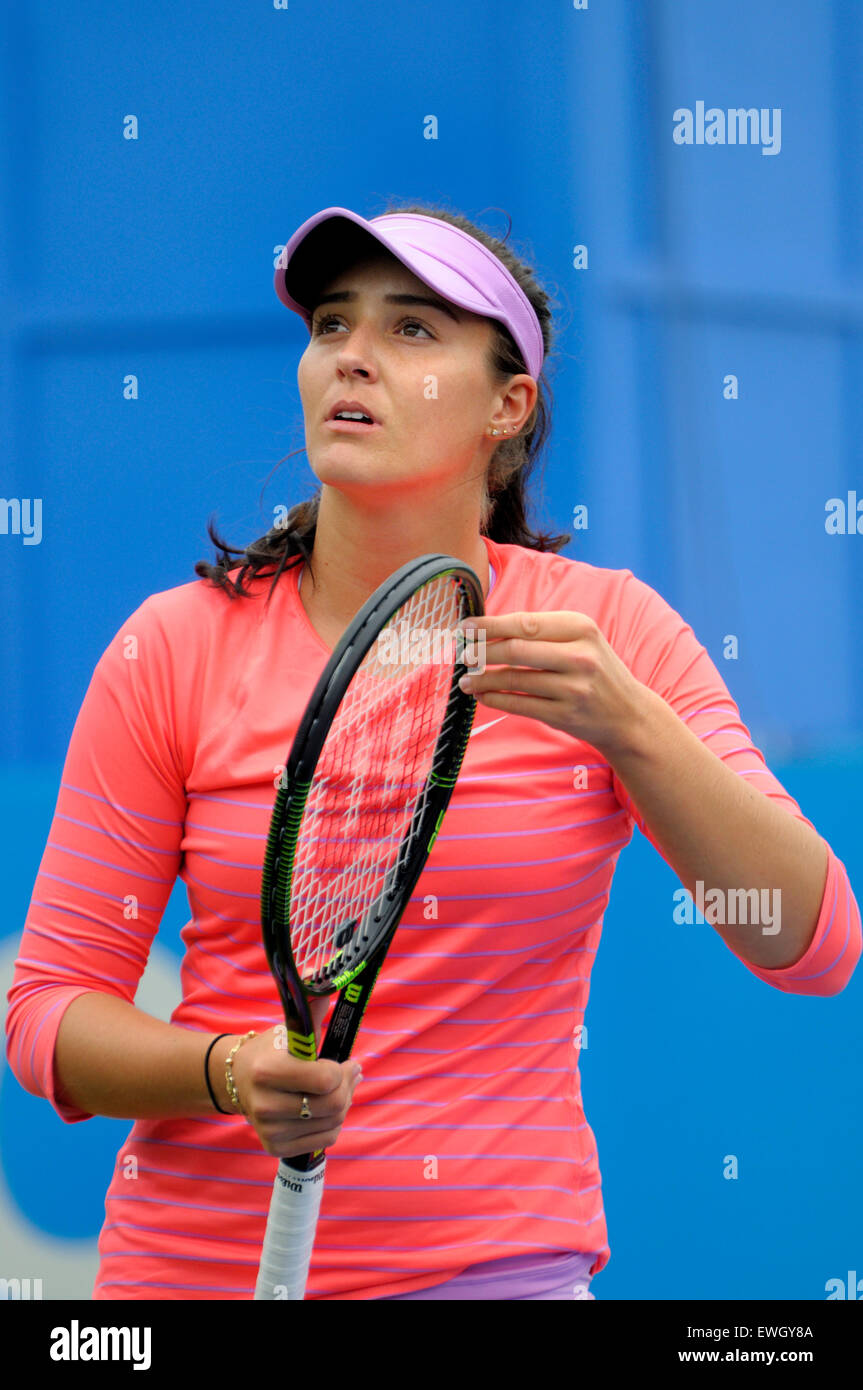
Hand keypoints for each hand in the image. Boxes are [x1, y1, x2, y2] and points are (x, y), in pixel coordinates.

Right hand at [209, 998, 361, 1158]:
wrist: (237, 1080)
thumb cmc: (271, 1051)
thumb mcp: (289, 1030)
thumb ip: (310, 1010)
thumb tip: (323, 980)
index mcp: (268, 1071)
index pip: (326, 1080)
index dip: (343, 1070)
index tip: (345, 1061)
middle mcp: (266, 1105)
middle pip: (333, 1105)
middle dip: (348, 1087)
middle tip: (350, 1074)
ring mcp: (269, 1131)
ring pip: (333, 1124)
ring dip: (344, 1104)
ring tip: (339, 1089)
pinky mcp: (275, 1147)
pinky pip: (324, 1140)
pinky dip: (332, 1124)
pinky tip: (325, 1109)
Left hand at [457, 610, 651, 758]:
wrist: (628, 714)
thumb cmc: (596, 671)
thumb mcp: (581, 641)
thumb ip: (543, 632)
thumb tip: (489, 630)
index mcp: (581, 628)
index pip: (525, 623)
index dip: (489, 625)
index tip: (465, 627)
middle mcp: (580, 656)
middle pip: (516, 650)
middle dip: (481, 652)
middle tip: (462, 654)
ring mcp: (573, 688)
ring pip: (514, 679)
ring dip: (483, 679)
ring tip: (466, 680)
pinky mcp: (565, 715)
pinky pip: (520, 705)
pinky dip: (496, 699)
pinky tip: (483, 695)